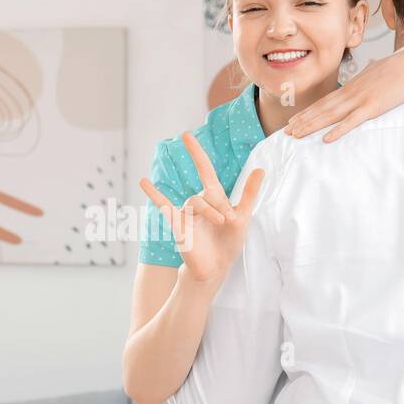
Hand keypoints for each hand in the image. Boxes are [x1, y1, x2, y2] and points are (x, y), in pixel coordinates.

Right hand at [139, 132, 264, 287]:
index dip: (196, 154)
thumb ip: (249, 193)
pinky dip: (154, 194)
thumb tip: (260, 168)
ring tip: (222, 226)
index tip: (186, 135)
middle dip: (219, 205)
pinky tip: (143, 181)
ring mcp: (186, 214)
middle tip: (228, 221)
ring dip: (211, 213)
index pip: (204, 170)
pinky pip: (164, 206)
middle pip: (207, 193)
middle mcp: (198, 203)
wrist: (216, 269)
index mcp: (214, 199)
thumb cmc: (228, 244)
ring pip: (196, 202)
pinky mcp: (178, 225)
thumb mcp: (243, 216)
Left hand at [283, 46, 403, 142]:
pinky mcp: (372, 108)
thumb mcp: (376, 73)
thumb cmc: (399, 69)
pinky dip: (338, 130)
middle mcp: (351, 93)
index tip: (294, 119)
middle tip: (286, 131)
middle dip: (303, 120)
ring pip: (330, 116)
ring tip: (296, 134)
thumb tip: (365, 79)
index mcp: (352, 86)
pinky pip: (352, 122)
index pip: (325, 101)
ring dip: (312, 125)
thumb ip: (366, 79)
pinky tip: (326, 139)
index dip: (308, 111)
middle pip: (322, 109)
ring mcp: (360, 100)